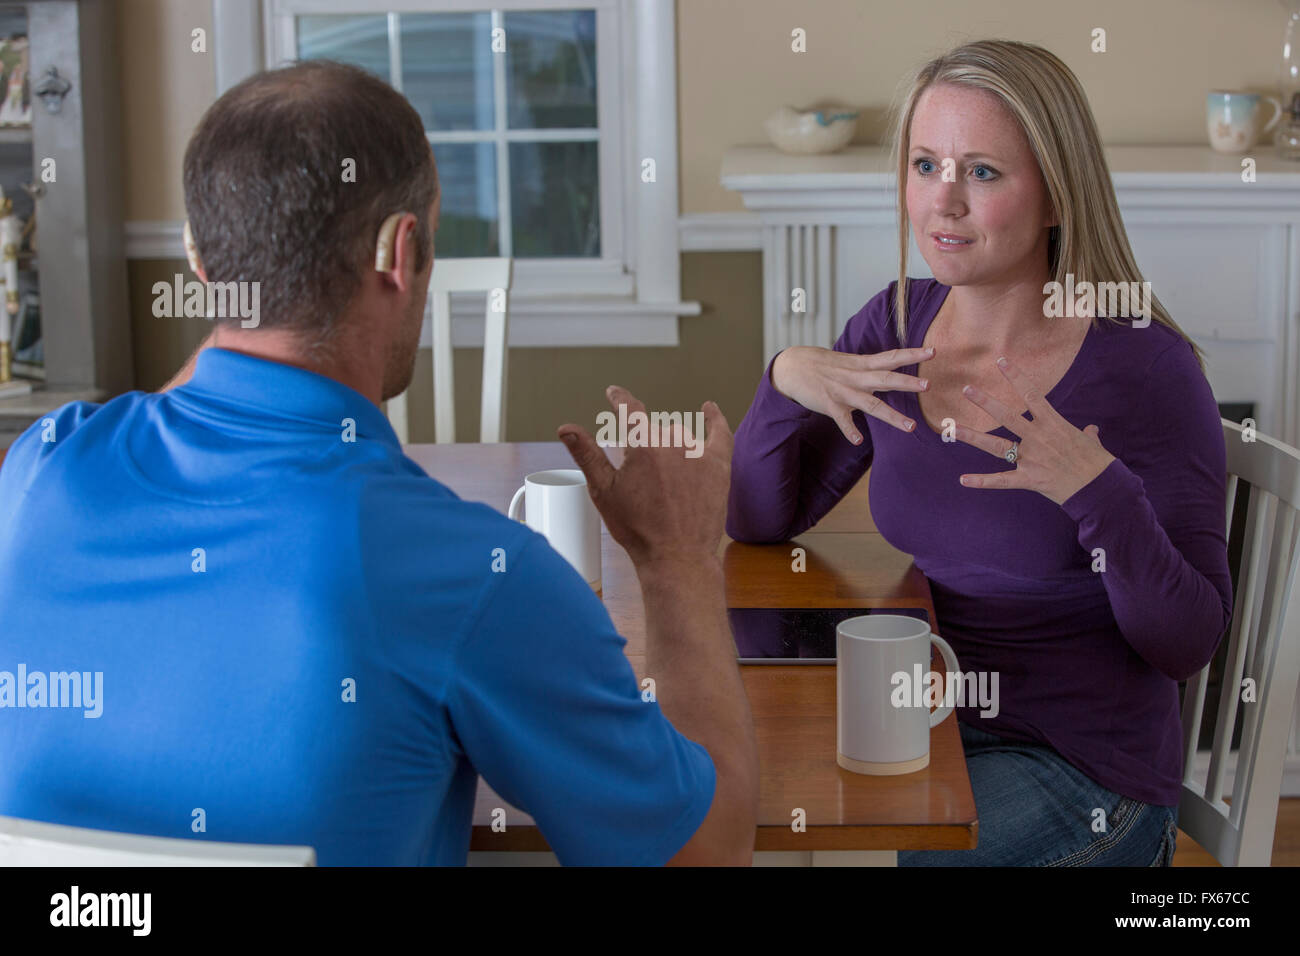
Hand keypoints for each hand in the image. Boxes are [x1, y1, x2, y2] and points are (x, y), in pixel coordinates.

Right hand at [557, 386, 732, 568]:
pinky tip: (709, 408)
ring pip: (679, 436)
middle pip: (653, 431)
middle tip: (641, 482)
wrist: (676, 557)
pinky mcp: (719, 467)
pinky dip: (715, 420)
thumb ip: (586, 454)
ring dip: (669, 449)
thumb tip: (566, 428)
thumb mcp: (604, 491)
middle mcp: (673, 442)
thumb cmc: (637, 528)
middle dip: (643, 448)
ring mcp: (699, 453)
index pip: (629, 409)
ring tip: (664, 482)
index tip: (614, 393)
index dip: (619, 398)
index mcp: (643, 445)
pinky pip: (720, 434)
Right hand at [771, 345, 933, 443]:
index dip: (912, 353)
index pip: (891, 357)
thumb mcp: (847, 361)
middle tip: (929, 385)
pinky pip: (843, 420)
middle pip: (886, 379)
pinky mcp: (830, 405)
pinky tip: (858, 440)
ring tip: (911, 427)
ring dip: (892, 416)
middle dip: (908, 382)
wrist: (791, 367)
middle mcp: (856, 377)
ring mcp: (843, 392)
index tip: (933, 351)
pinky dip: (850, 430)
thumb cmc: (820, 364)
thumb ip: (866, 366)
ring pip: (872, 405)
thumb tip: (884, 366)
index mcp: (861, 364)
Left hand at [954, 355, 1114, 505]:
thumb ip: (1087, 434)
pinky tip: (963, 480)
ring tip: (952, 428)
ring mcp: (1031, 459)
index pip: (1032, 394)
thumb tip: (1091, 430)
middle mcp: (1039, 438)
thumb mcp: (1092, 443)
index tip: (1001, 361)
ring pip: (996, 446)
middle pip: (1007, 416)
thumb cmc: (1099, 463)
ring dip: (973, 437)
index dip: (1015, 377)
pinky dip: (982, 481)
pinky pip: (1001, 480)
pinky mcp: (1029, 480)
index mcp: (1054, 424)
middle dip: (986, 402)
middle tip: (966, 389)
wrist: (1102, 488)